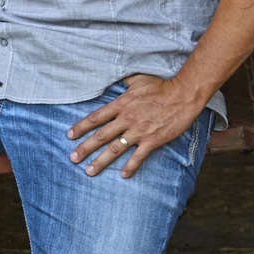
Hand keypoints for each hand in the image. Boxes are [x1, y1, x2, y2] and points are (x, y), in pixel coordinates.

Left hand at [67, 73, 207, 176]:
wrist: (184, 94)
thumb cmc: (161, 85)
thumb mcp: (137, 79)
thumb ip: (123, 82)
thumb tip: (114, 77)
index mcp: (120, 105)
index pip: (95, 118)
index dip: (80, 127)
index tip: (69, 135)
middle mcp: (126, 119)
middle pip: (100, 136)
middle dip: (84, 148)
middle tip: (72, 158)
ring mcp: (139, 131)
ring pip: (115, 149)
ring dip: (101, 161)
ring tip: (89, 171)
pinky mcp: (153, 140)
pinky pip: (139, 156)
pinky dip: (130, 167)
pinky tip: (123, 175)